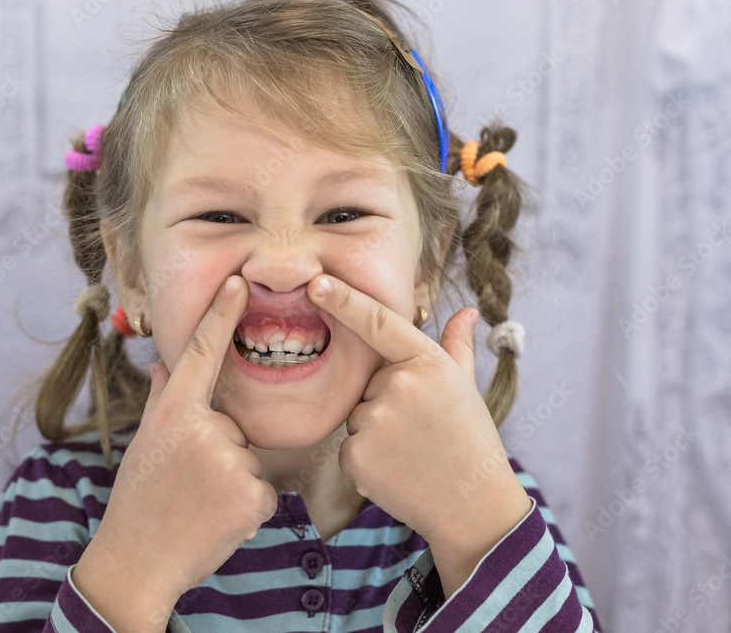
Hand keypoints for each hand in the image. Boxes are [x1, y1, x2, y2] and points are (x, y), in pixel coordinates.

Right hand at [86, 275, 278, 609]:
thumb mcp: (146, 442)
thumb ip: (162, 400)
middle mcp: (204, 428)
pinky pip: (265, 490)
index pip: (200, 353)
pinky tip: (219, 520)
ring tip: (201, 503)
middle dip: (223, 451)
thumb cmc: (141, 498)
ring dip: (235, 481)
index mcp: (174, 411)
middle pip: (236, 425)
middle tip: (190, 483)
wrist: (137, 559)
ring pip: (251, 459)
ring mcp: (230, 461)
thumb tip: (162, 364)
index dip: (221, 315)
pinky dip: (248, 507)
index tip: (239, 281)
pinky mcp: (253, 494)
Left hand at [307, 274, 530, 590]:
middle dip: (385, 400)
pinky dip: (367, 458)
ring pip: (357, 415)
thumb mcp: (466, 387)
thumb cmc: (470, 439)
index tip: (314, 282)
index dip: (343, 300)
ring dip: (376, 430)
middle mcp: (399, 386)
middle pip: (368, 382)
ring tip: (412, 450)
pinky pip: (349, 445)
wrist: (473, 504)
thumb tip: (466, 311)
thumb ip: (456, 346)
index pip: (378, 323)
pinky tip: (397, 469)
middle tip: (421, 427)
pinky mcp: (356, 455)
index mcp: (427, 362)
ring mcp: (375, 421)